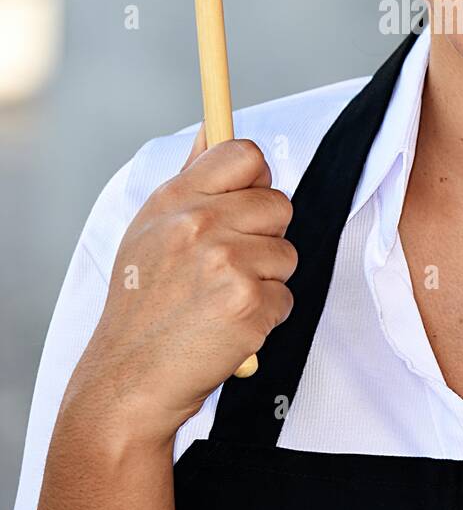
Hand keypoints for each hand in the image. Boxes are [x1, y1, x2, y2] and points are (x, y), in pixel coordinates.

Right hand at [62, 126, 295, 445]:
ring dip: (266, 280)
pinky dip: (265, 317)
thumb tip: (213, 129)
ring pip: (287, 253)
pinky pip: (285, 297)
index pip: (246, 154)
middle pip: (279, 204)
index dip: (255, 179)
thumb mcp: (149, 230)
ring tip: (221, 301)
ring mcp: (226, 264)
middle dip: (265, 237)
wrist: (129, 381)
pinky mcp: (249, 305)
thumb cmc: (141, 305)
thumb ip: (190, 179)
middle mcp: (200, 225)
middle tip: (228, 268)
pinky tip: (229, 328)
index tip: (245, 202)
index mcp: (175, 200)